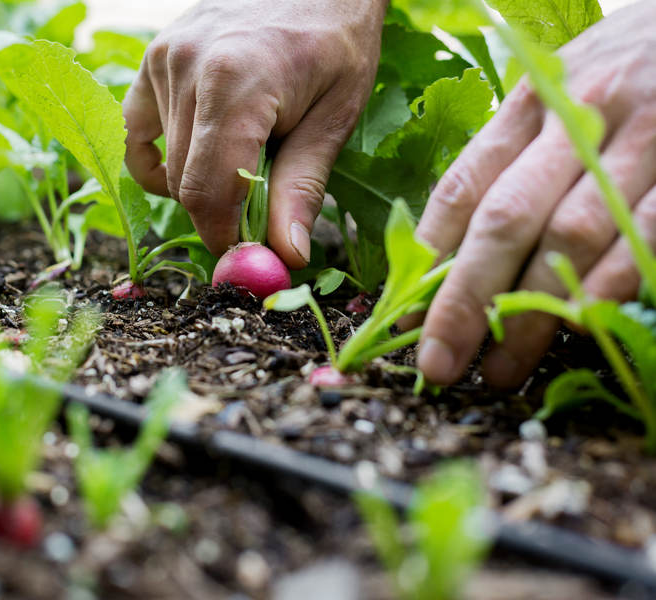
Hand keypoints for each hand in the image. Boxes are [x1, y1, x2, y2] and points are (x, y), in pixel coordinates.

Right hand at [122, 0, 385, 266]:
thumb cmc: (337, 40)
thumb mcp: (337, 116)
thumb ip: (302, 188)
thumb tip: (286, 256)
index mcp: (235, 82)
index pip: (207, 191)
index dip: (225, 238)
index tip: (250, 258)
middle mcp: (186, 68)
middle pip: (185, 184)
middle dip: (219, 215)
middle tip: (259, 215)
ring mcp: (162, 60)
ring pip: (164, 164)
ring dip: (199, 183)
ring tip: (243, 161)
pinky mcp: (153, 60)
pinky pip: (138, 133)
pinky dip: (163, 159)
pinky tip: (198, 154)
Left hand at [413, 1, 655, 386]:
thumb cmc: (619, 79)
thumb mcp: (554, 102)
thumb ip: (508, 165)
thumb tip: (446, 255)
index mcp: (527, 106)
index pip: (461, 188)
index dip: (426, 261)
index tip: (402, 319)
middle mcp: (576, 121)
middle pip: (504, 220)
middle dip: (463, 301)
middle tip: (437, 364)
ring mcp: (638, 144)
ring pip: (568, 239)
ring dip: (529, 315)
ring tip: (500, 369)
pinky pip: (641, 239)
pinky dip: (604, 290)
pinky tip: (575, 332)